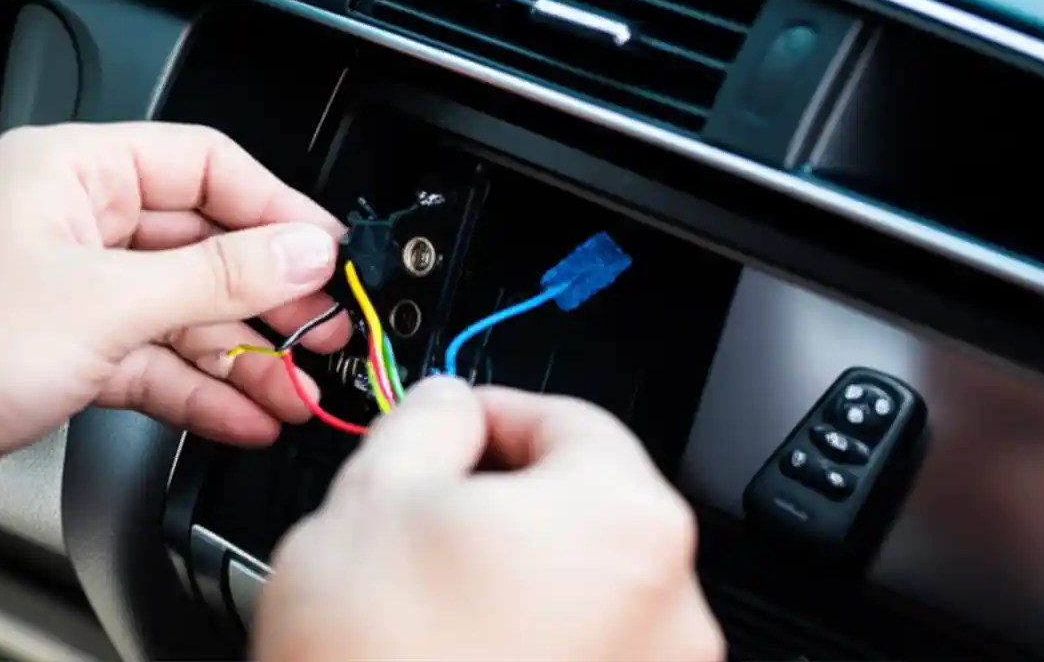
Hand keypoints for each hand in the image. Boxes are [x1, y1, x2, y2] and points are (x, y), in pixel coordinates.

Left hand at [0, 122, 351, 484]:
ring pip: (187, 313)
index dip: (276, 208)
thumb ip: (217, 275)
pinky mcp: (69, 353)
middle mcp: (76, 225)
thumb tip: (302, 249)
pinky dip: (204, 391)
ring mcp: (74, 292)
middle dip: (269, 296)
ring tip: (295, 391)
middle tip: (324, 328)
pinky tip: (245, 415)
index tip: (325, 252)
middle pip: (204, 246)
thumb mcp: (104, 303)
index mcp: (74, 174)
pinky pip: (158, 363)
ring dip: (245, 357)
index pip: (205, 167)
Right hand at [256, 377, 724, 661]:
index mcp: (624, 519)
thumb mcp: (372, 502)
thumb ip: (427, 424)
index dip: (498, 414)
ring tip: (440, 598)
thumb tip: (449, 407)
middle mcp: (671, 603)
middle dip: (512, 499)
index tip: (455, 428)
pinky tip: (467, 650)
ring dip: (526, 575)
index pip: (571, 422)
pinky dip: (541, 640)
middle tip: (435, 513)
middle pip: (590, 508)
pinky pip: (591, 652)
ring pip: (589, 587)